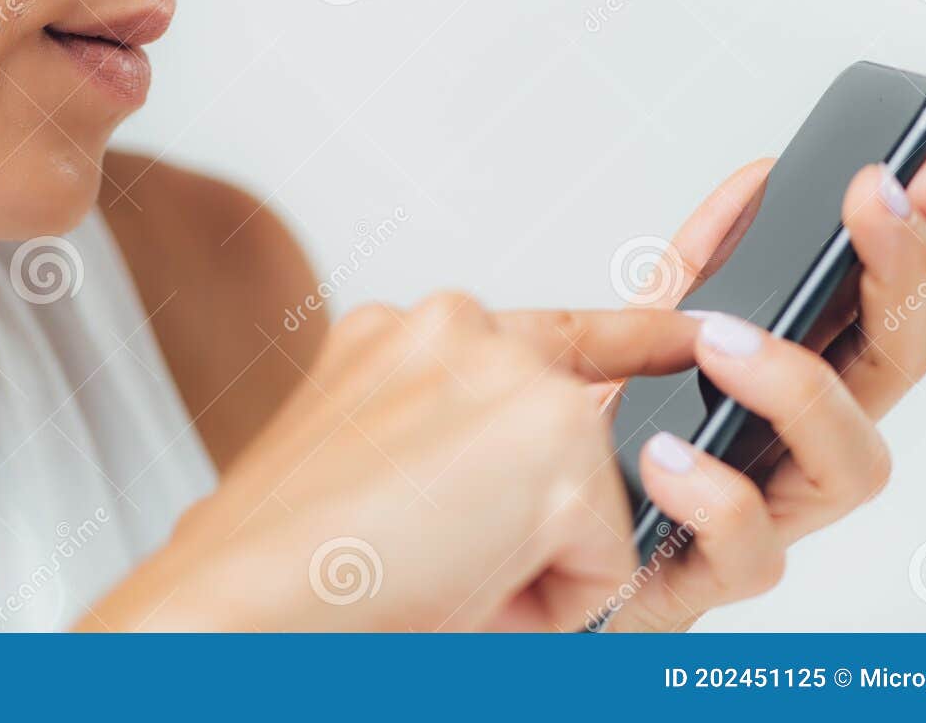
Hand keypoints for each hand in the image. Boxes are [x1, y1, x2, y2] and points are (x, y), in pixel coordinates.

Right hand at [87, 296, 704, 631]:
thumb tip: (517, 481)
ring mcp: (507, 369)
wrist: (239, 602)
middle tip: (429, 547)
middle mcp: (452, 327)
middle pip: (568, 428)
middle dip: (531, 509)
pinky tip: (462, 584)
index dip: (623, 340)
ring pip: (585, 491)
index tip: (686, 324)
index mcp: (400, 335)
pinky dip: (550, 596)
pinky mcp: (557, 435)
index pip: (541, 332)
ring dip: (532, 550)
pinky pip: (603, 551)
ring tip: (432, 565)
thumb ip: (445, 434)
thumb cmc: (288, 559)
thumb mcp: (366, 462)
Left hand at [607, 155, 925, 630]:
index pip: (877, 313)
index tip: (925, 170)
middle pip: (893, 374)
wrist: (518, 543)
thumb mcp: (637, 337)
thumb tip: (758, 181)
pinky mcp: (705, 579)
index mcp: (788, 393)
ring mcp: (764, 517)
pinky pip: (750, 550)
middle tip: (864, 208)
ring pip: (852, 465)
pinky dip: (715, 493)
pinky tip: (667, 452)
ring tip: (722, 340)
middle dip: (897, 280)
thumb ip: (697, 267)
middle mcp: (794, 453)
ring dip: (798, 386)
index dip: (911, 247)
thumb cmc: (589, 448)